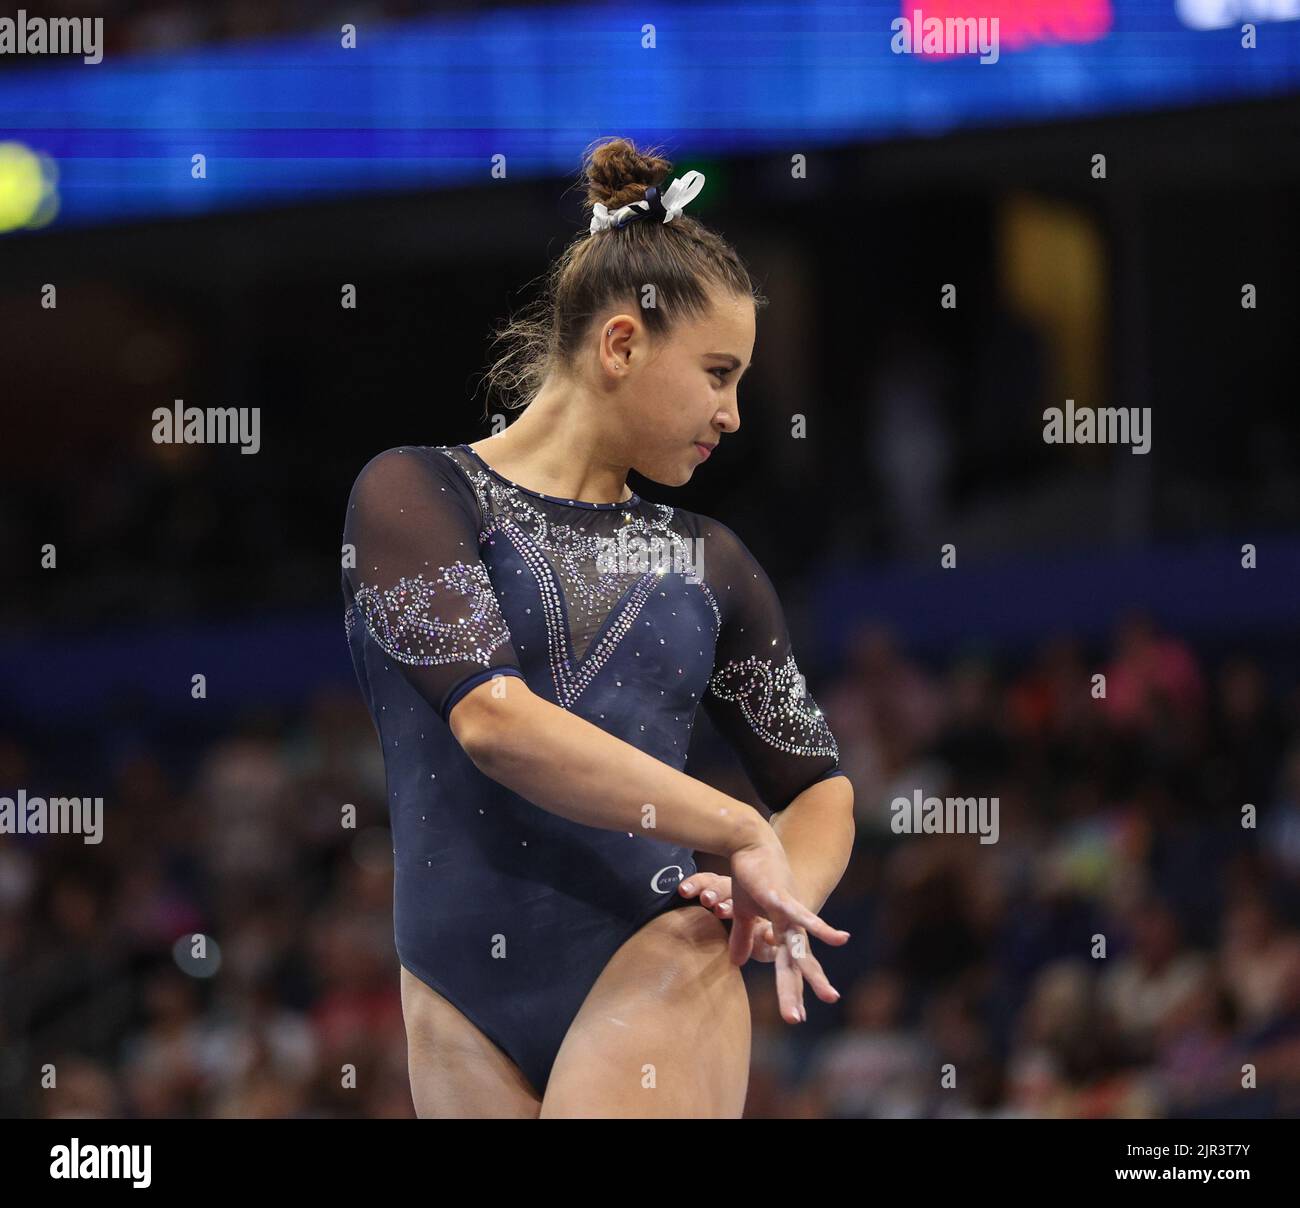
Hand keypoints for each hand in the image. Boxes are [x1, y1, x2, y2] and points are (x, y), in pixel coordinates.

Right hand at [682, 841, 848, 1022]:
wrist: (751, 845)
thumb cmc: (751, 878)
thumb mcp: (742, 913)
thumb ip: (743, 938)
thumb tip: (736, 963)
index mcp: (779, 931)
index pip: (787, 967)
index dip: (790, 990)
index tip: (796, 1016)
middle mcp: (789, 926)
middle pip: (794, 965)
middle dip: (794, 993)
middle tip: (797, 1020)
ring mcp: (788, 912)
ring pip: (800, 948)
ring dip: (810, 973)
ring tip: (830, 995)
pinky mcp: (781, 897)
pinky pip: (801, 916)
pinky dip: (819, 927)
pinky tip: (840, 938)